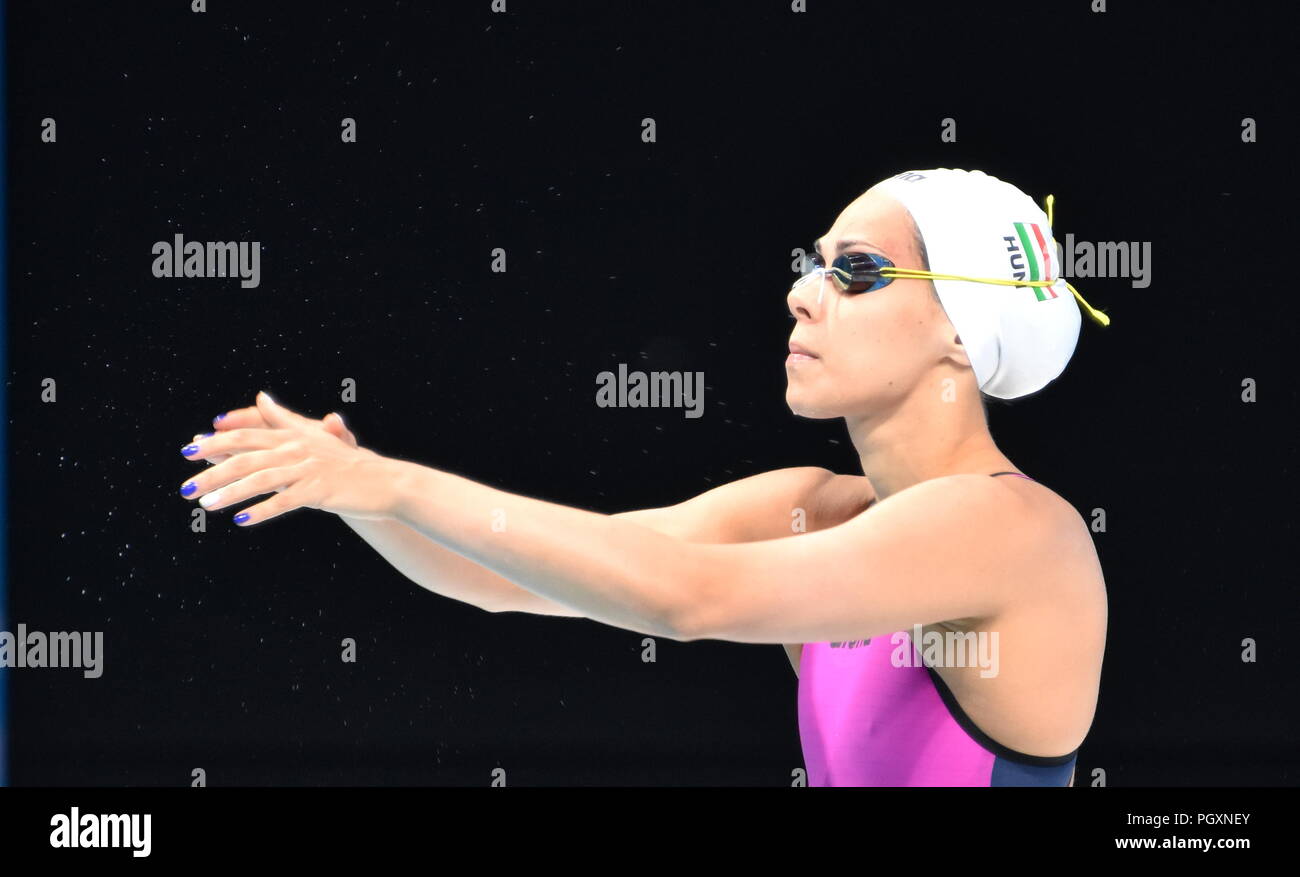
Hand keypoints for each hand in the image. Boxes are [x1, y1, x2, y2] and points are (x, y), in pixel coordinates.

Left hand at [178, 391, 399, 523]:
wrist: (384, 482)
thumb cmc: (347, 463)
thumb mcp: (314, 437)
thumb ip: (284, 418)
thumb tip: (261, 397)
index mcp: (292, 436)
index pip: (246, 435)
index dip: (216, 442)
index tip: (189, 450)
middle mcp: (297, 448)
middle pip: (246, 458)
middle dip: (212, 472)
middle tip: (185, 489)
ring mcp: (308, 469)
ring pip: (260, 479)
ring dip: (229, 493)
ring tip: (205, 505)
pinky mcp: (318, 490)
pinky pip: (284, 500)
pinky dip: (261, 510)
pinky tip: (241, 520)